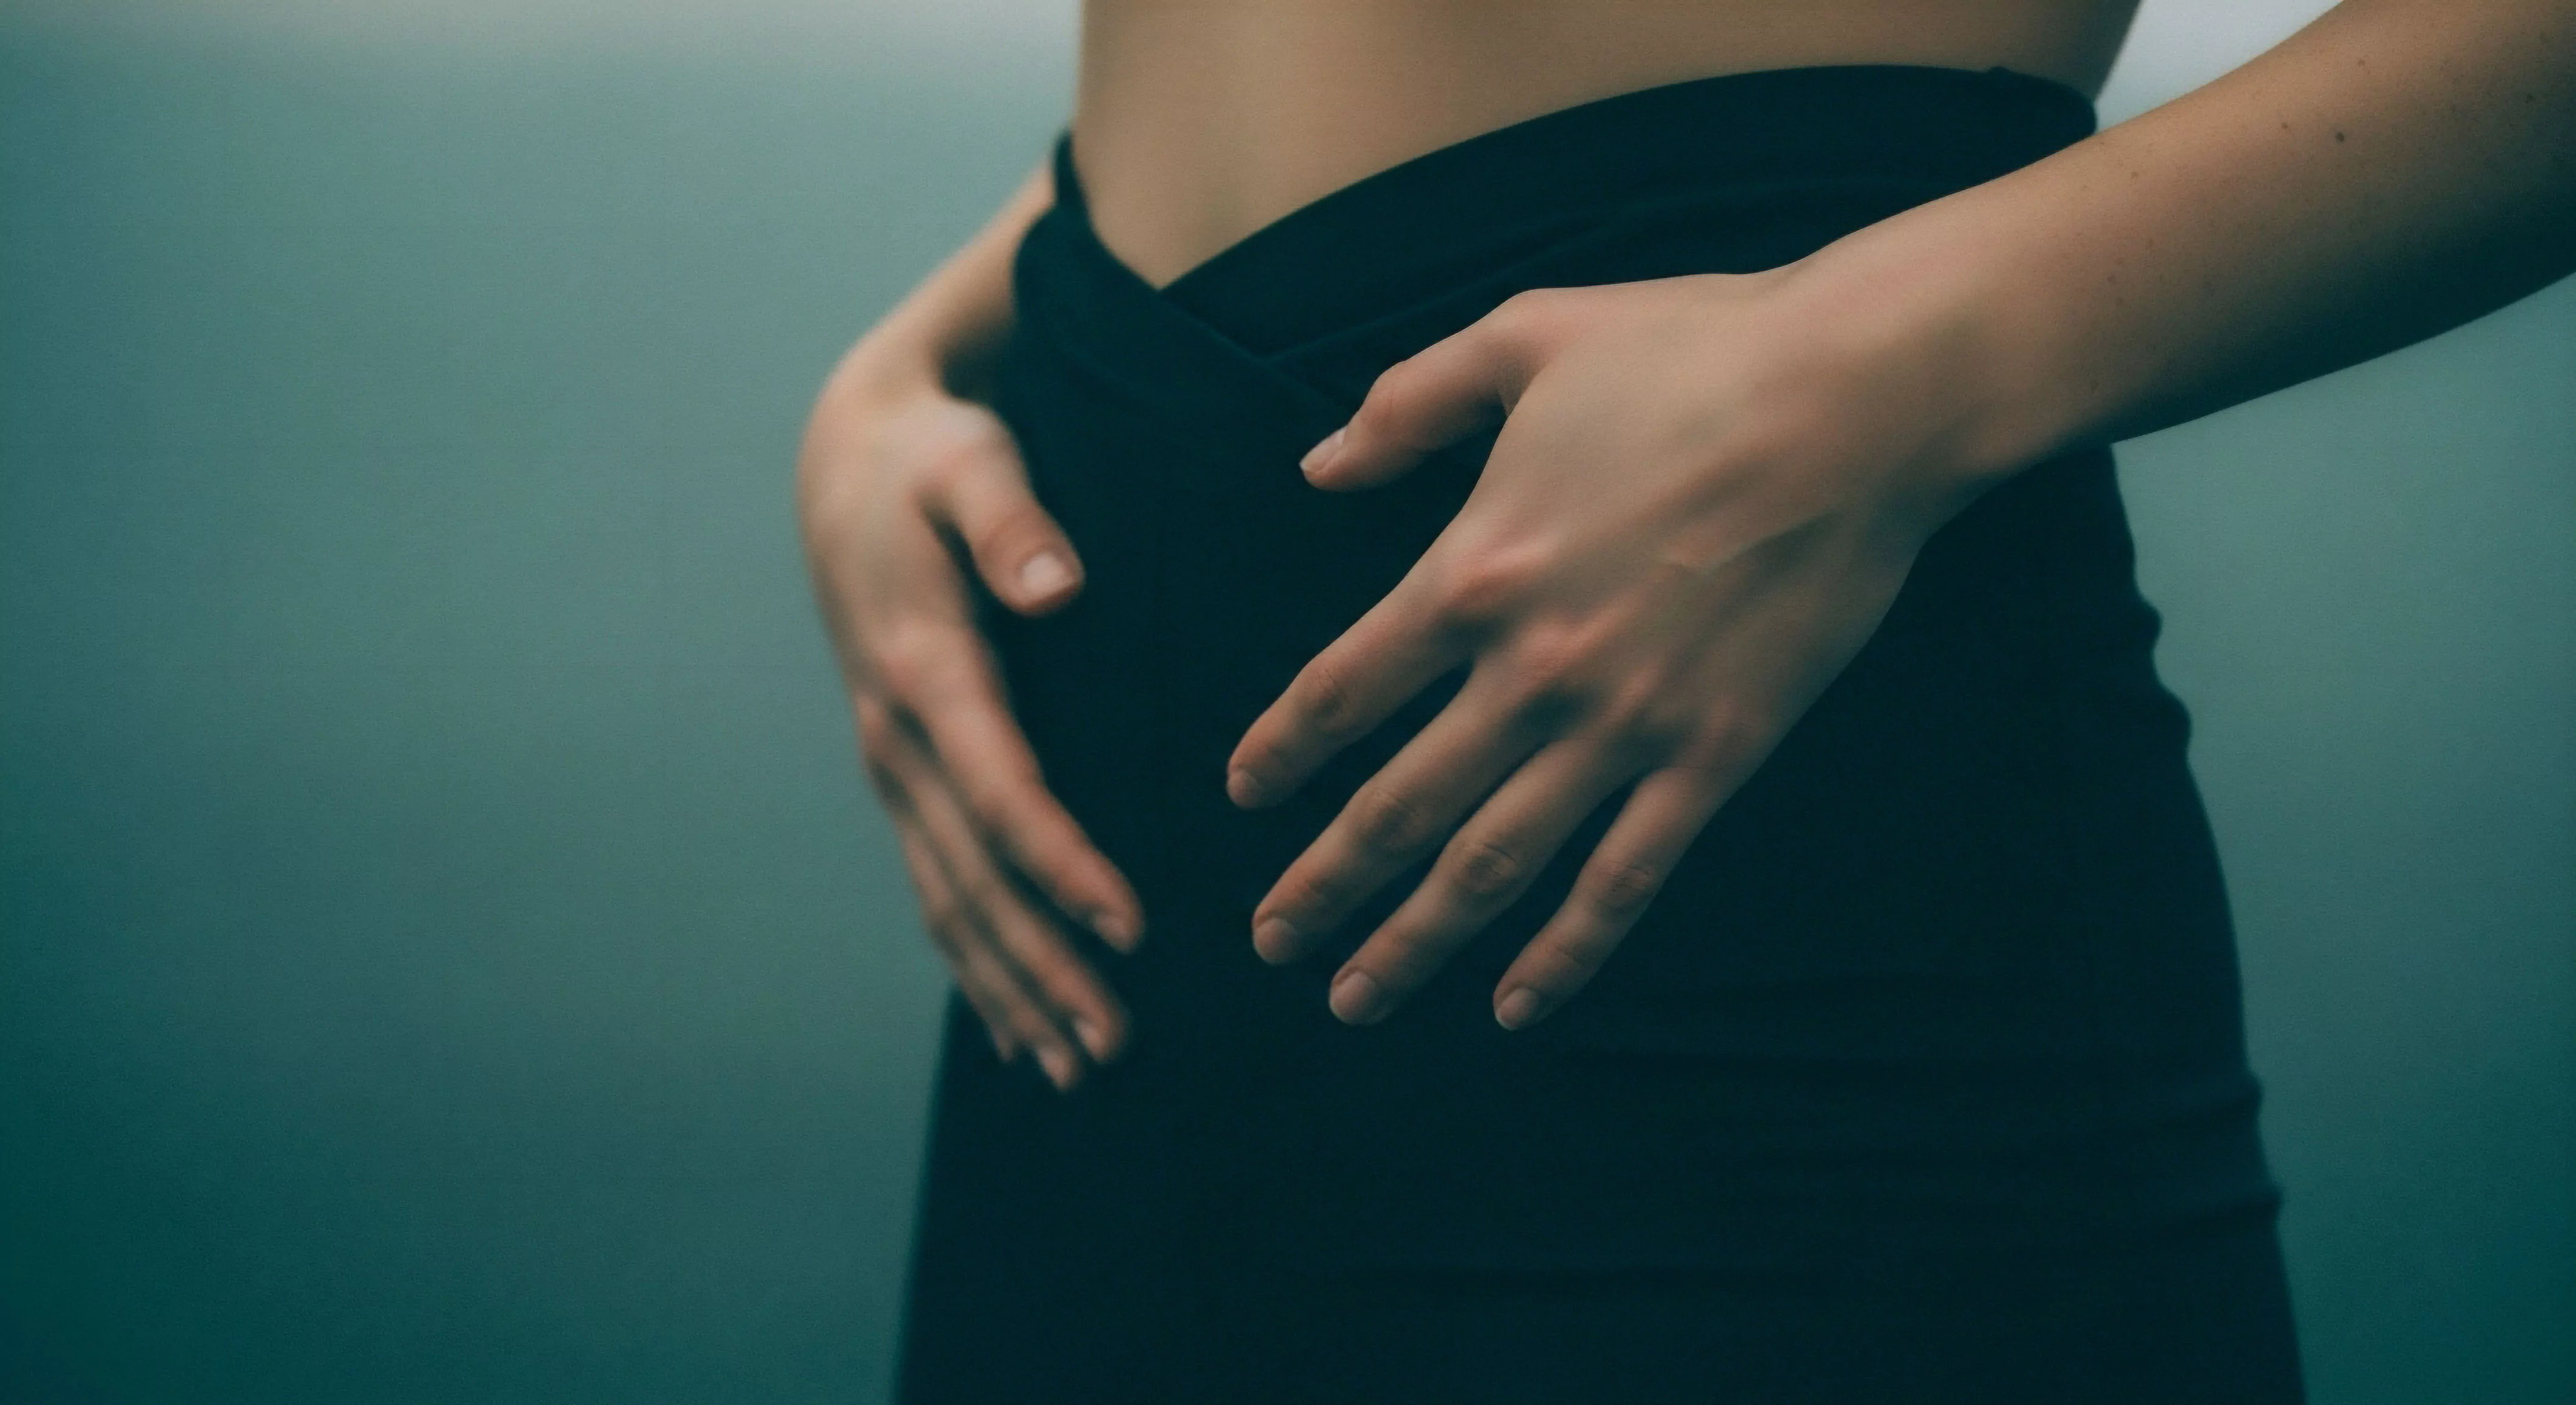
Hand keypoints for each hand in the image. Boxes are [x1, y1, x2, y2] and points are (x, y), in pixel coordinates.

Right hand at [798, 349, 1144, 1090]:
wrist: (851, 463)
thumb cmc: (934, 458)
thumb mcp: (971, 461)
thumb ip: (1012, 518)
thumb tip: (1056, 583)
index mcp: (925, 669)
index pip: (1001, 789)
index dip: (1062, 864)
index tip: (1129, 927)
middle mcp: (899, 737)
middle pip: (974, 877)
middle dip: (1042, 965)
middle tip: (1114, 1043)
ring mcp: (896, 767)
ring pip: (952, 903)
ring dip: (1013, 987)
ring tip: (1080, 1065)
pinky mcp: (907, 777)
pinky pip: (940, 889)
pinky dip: (980, 964)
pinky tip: (1025, 1029)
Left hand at [1226, 268, 2003, 1030]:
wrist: (1860, 396)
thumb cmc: (1693, 350)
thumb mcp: (1522, 337)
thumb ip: (1404, 406)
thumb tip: (1314, 468)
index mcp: (1473, 570)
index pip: (1340, 692)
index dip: (1280, 753)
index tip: (1243, 796)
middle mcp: (1533, 670)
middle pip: (1395, 807)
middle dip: (1322, 885)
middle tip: (1268, 941)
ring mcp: (1626, 724)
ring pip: (1491, 865)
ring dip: (1412, 941)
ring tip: (1353, 997)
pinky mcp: (1716, 754)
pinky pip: (1624, 879)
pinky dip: (1564, 953)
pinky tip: (1515, 1005)